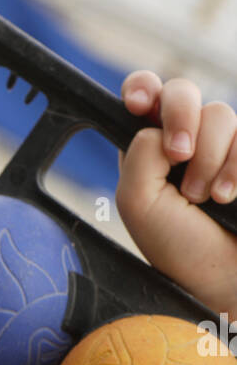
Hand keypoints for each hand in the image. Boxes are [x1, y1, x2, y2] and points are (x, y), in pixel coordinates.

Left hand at [115, 72, 236, 315]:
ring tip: (207, 198)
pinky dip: (236, 166)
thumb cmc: (179, 248)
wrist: (227, 276)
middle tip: (179, 156)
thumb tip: (157, 125)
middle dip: (181, 118)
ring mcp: (223, 144)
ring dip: (209, 159)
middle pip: (182, 92)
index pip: (144, 95)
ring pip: (219, 112)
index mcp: (148, 149)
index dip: (142, 88)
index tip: (139, 103)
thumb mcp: (138, 203)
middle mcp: (185, 139)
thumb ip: (138, 155)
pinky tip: (228, 195)